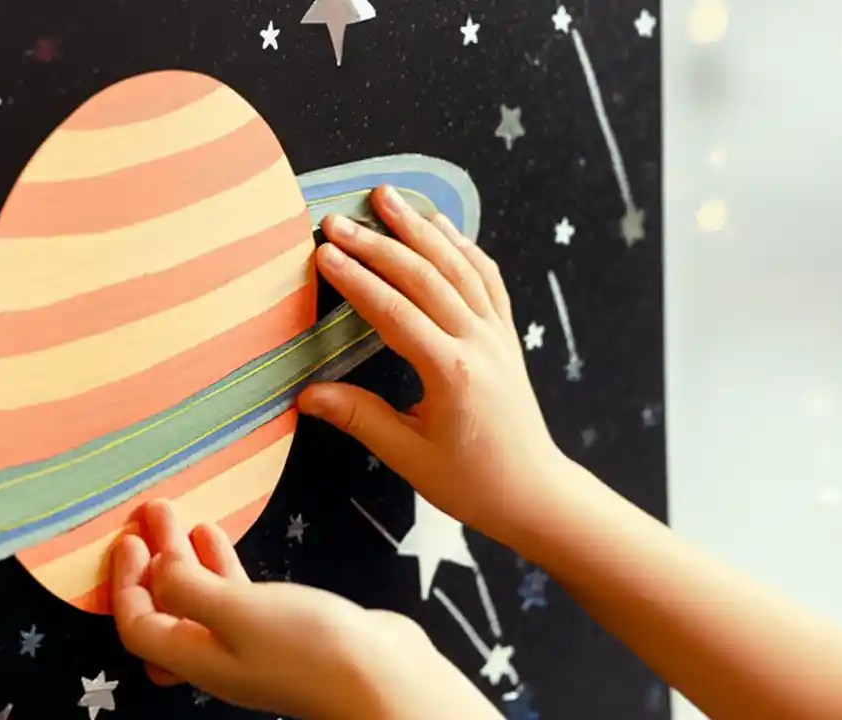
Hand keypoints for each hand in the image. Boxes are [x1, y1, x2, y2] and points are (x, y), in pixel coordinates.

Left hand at [111, 500, 496, 719]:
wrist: (385, 679)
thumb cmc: (311, 649)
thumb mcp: (237, 610)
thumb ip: (189, 588)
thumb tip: (155, 570)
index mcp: (197, 658)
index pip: (139, 623)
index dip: (125, 582)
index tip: (129, 536)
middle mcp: (217, 655)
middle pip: (167, 607)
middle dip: (154, 558)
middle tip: (152, 510)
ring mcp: (250, 644)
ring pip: (201, 597)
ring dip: (186, 557)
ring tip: (182, 516)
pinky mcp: (282, 629)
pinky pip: (235, 594)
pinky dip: (221, 564)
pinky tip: (218, 536)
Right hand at [299, 185, 579, 540]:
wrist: (534, 493)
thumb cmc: (471, 482)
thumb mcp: (409, 457)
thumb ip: (360, 418)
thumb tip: (306, 394)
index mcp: (450, 373)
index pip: (394, 313)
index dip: (356, 280)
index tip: (324, 253)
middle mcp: (478, 344)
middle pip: (424, 278)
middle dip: (378, 243)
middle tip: (338, 219)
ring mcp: (498, 335)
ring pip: (458, 267)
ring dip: (420, 228)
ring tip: (388, 197)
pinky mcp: (507, 336)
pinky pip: (487, 279)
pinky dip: (464, 247)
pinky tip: (442, 226)